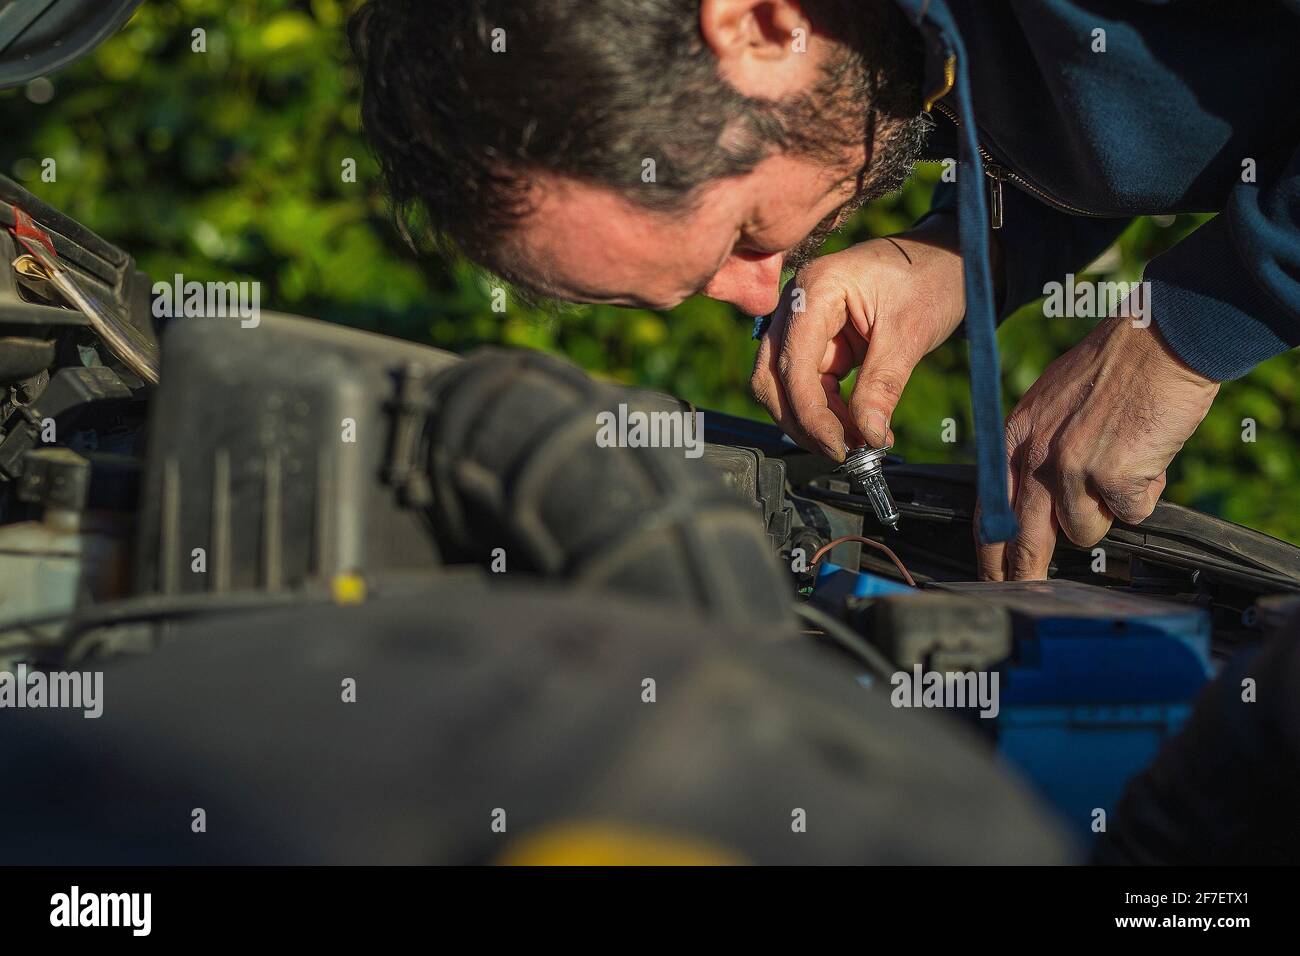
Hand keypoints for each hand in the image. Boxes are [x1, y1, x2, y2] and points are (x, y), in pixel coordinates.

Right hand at [750, 214, 970, 459]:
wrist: (948, 257)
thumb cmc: (931, 277)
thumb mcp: (910, 333)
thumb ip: (882, 386)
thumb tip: (868, 438)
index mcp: (816, 289)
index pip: (792, 363)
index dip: (809, 413)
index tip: (839, 447)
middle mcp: (798, 304)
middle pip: (773, 376)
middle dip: (801, 421)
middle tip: (841, 451)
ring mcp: (804, 322)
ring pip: (785, 385)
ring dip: (813, 420)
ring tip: (857, 443)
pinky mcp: (818, 340)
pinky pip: (808, 383)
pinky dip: (826, 411)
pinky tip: (855, 427)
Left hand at [977, 309, 1219, 579]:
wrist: (1158, 339)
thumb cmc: (1114, 367)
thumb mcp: (1049, 404)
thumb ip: (1037, 449)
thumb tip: (1035, 497)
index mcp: (1014, 437)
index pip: (990, 510)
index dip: (991, 550)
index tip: (991, 573)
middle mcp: (1035, 457)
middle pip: (1024, 540)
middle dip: (1026, 573)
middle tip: (1027, 591)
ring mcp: (1072, 469)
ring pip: (1086, 531)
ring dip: (1109, 509)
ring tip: (1123, 462)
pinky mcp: (1113, 478)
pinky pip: (1131, 514)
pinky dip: (1144, 494)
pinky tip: (1146, 457)